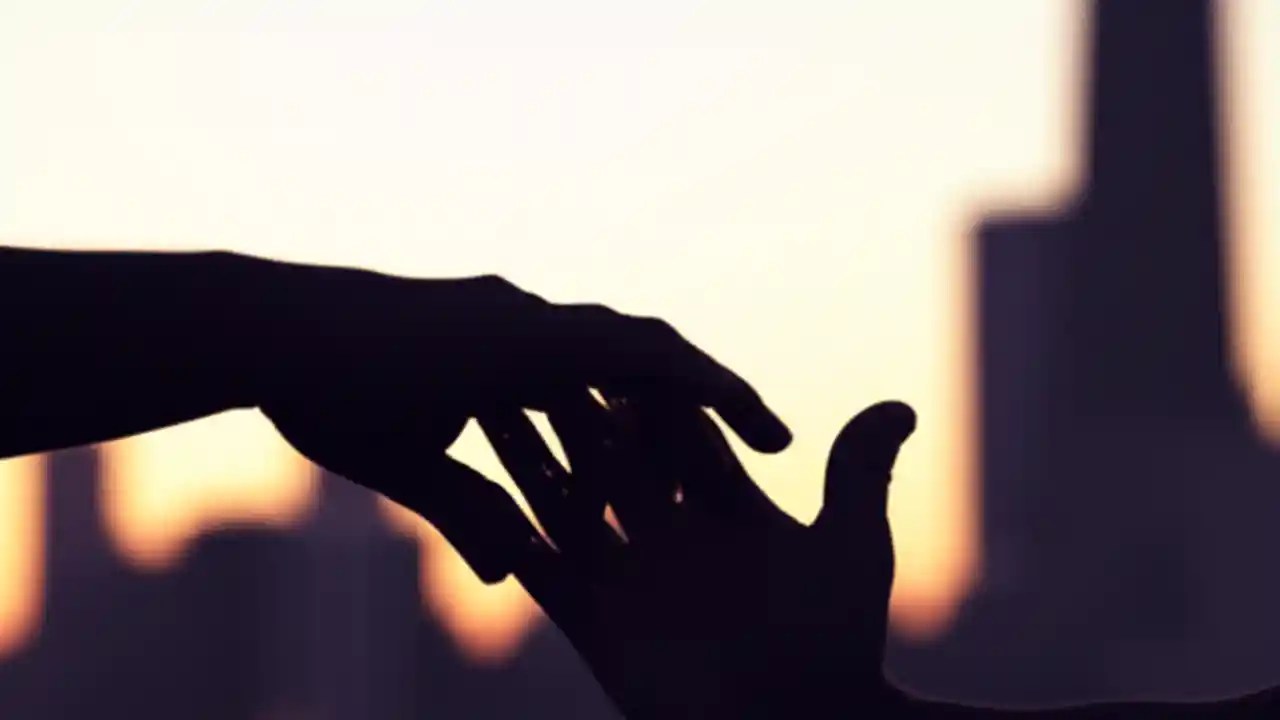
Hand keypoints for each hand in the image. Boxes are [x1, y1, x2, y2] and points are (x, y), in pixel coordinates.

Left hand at [247, 264, 788, 574]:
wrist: (257, 321)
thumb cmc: (328, 395)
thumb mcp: (405, 462)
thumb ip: (470, 512)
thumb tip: (517, 571)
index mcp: (529, 346)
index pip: (659, 362)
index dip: (726, 399)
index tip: (775, 441)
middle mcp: (525, 316)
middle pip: (643, 342)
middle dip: (699, 392)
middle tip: (745, 439)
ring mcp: (499, 306)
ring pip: (595, 343)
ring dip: (634, 390)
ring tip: (665, 443)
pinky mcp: (471, 309)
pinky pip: (548, 344)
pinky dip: (577, 385)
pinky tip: (572, 424)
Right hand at [462, 391, 914, 717]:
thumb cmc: (838, 644)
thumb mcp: (851, 545)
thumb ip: (860, 470)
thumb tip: (901, 405)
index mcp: (726, 511)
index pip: (679, 433)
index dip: (646, 389)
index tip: (616, 337)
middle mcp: (672, 538)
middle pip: (613, 457)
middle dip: (575, 408)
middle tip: (533, 353)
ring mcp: (632, 580)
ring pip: (567, 503)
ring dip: (528, 457)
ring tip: (488, 406)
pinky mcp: (596, 625)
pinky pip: (541, 571)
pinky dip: (507, 535)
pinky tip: (470, 491)